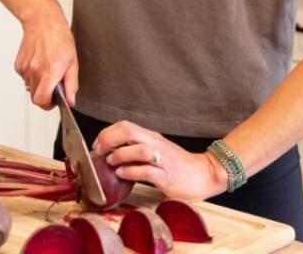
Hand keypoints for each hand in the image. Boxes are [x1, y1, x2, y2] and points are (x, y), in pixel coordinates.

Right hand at [14, 6, 77, 109]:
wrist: (42, 21)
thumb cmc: (59, 37)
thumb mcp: (73, 61)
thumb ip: (71, 84)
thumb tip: (70, 100)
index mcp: (51, 70)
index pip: (42, 100)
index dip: (48, 105)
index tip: (54, 101)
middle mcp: (36, 70)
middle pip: (35, 97)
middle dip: (45, 96)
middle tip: (53, 86)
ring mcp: (25, 68)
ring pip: (30, 88)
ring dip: (39, 85)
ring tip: (47, 70)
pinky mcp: (19, 65)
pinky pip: (25, 79)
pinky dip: (32, 76)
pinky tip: (39, 64)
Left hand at [92, 121, 226, 200]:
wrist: (204, 174)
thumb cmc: (178, 165)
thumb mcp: (156, 152)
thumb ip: (137, 150)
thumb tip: (111, 153)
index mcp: (151, 137)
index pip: (125, 126)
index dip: (107, 133)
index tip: (97, 145)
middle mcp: (156, 144)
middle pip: (128, 131)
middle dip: (108, 139)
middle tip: (99, 151)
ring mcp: (163, 160)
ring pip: (138, 149)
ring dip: (120, 154)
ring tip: (111, 162)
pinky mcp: (167, 177)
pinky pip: (146, 171)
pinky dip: (131, 171)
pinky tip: (122, 174)